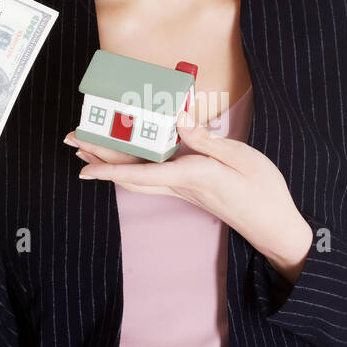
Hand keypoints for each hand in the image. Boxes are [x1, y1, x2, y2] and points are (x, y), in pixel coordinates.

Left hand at [63, 108, 313, 280]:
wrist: (273, 224)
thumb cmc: (263, 191)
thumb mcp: (241, 158)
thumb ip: (206, 141)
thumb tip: (177, 121)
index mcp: (192, 175)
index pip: (142, 173)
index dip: (110, 169)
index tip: (84, 166)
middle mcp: (181, 185)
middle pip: (130, 174)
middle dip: (99, 158)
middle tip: (72, 140)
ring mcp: (183, 190)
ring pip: (136, 178)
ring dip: (109, 163)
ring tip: (85, 149)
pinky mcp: (188, 190)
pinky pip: (150, 179)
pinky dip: (129, 168)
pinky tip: (122, 160)